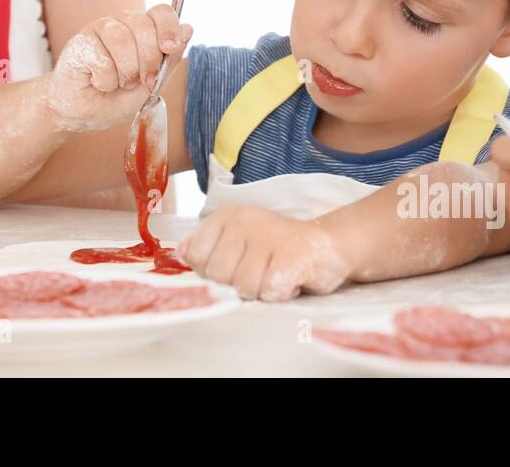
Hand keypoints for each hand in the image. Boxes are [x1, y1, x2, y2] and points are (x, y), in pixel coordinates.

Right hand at [46, 4, 191, 131]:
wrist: (84, 114)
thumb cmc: (116, 98)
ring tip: (117, 83)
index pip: (161, 12)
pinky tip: (97, 82)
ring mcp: (100, 29)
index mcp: (143, 29)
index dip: (168, 28)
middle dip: (148, 61)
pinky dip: (104, 80)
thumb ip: (169, 60)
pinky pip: (102, 59)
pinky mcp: (80, 42)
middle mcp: (123, 23)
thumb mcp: (152, 84)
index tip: (169, 48)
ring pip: (122, 41)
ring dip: (125, 73)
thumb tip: (189, 28)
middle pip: (144, 26)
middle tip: (141, 81)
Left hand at [175, 205, 350, 300]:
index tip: (235, 264)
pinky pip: (270, 292)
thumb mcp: (237, 239)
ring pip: (244, 287)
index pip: (197, 256)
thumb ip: (206, 246)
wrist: (328, 244)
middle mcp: (245, 221)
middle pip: (218, 275)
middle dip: (237, 282)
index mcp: (227, 216)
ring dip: (261, 290)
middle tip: (260, 270)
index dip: (213, 271)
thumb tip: (180, 253)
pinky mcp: (293, 257)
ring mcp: (269, 236)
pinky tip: (290, 280)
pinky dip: (280, 294)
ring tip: (275, 274)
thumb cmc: (276, 246)